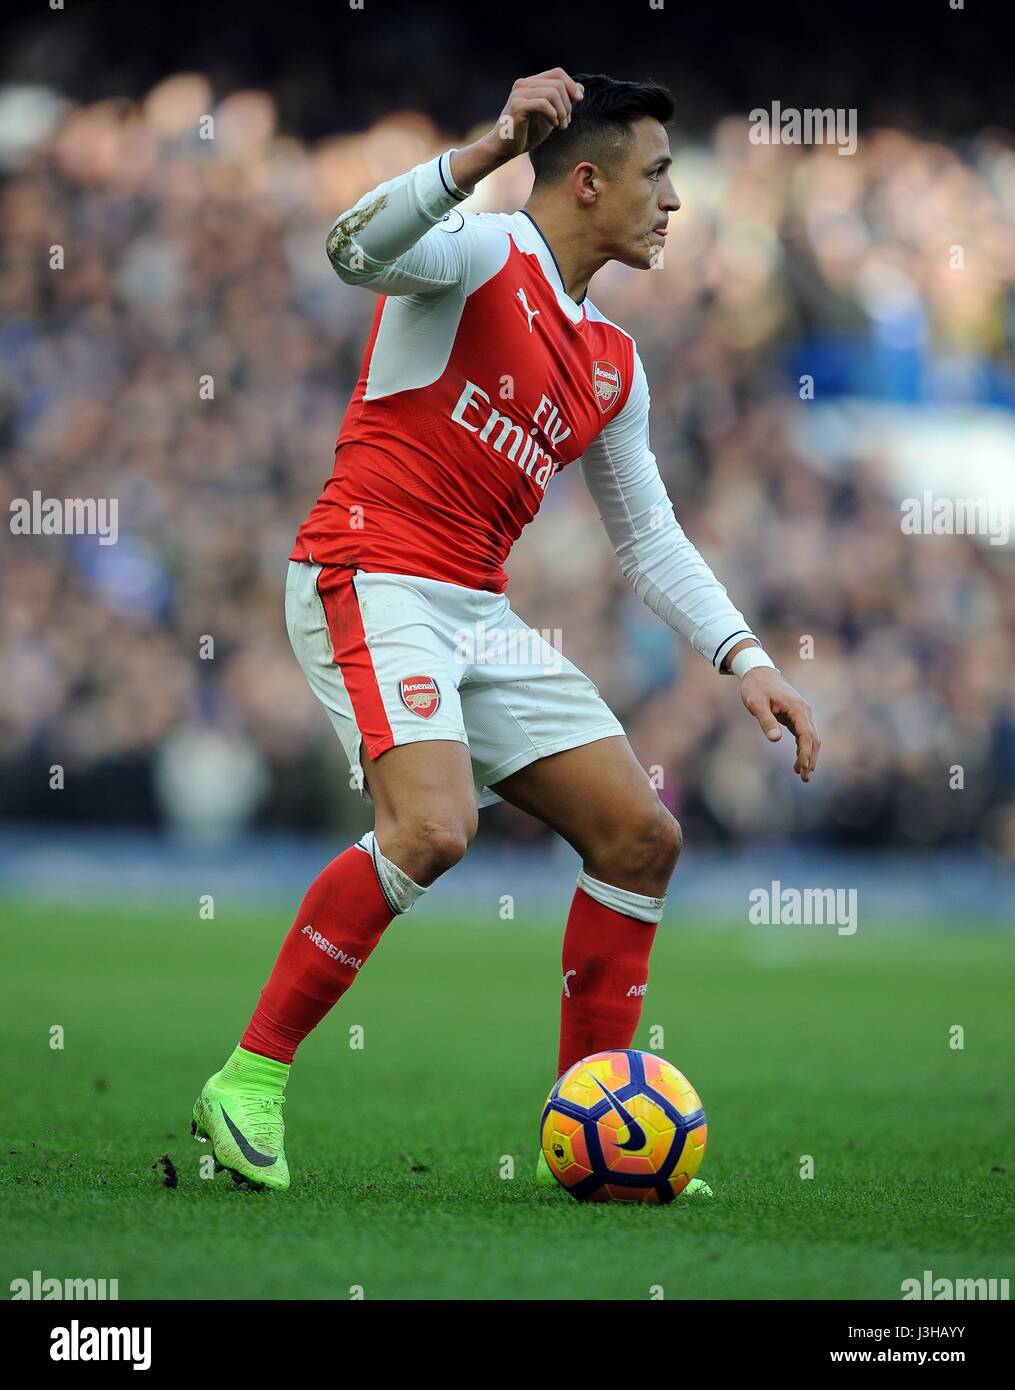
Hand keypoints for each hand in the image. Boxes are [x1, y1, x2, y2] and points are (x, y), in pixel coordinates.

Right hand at [451, 70, 583, 188]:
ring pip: (553, 93)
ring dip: (562, 111)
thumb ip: (563, 102)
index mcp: (530, 83)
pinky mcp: (518, 105)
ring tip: (561, 125)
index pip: (557, 73)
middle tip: (567, 121)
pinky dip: (553, 115)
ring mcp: (519, 93)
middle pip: (558, 83)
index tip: (579, 100)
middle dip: (568, 103)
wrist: (505, 149)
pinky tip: (553, 124)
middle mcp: (524, 84)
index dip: (571, 85)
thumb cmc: (526, 133)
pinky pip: (544, 104)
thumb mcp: (550, 116)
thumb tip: (580, 88)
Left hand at [739, 668, 820, 782]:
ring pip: (811, 738)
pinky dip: (803, 748)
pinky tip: (797, 762)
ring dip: (808, 756)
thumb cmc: (755, 687)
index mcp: (797, 708)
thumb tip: (775, 739)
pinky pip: (804, 735)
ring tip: (802, 775)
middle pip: (813, 739)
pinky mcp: (796, 716)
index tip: (802, 768)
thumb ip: (766, 720)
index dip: (806, 753)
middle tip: (805, 779)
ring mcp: (802, 713)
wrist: (758, 672)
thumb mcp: (756, 703)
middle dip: (810, 759)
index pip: (807, 735)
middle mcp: (804, 711)